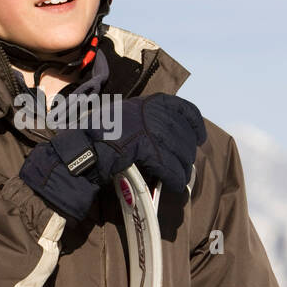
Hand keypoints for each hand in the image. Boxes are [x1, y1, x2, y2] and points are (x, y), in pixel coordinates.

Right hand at [87, 94, 205, 194]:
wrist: (86, 146)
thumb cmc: (102, 132)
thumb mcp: (127, 114)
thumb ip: (146, 119)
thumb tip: (166, 133)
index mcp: (151, 102)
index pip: (184, 109)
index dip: (195, 124)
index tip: (200, 136)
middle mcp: (155, 113)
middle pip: (184, 135)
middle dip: (187, 152)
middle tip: (185, 164)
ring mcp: (152, 131)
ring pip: (180, 152)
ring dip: (183, 167)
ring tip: (180, 177)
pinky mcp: (149, 150)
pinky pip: (170, 167)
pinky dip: (175, 178)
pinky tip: (175, 184)